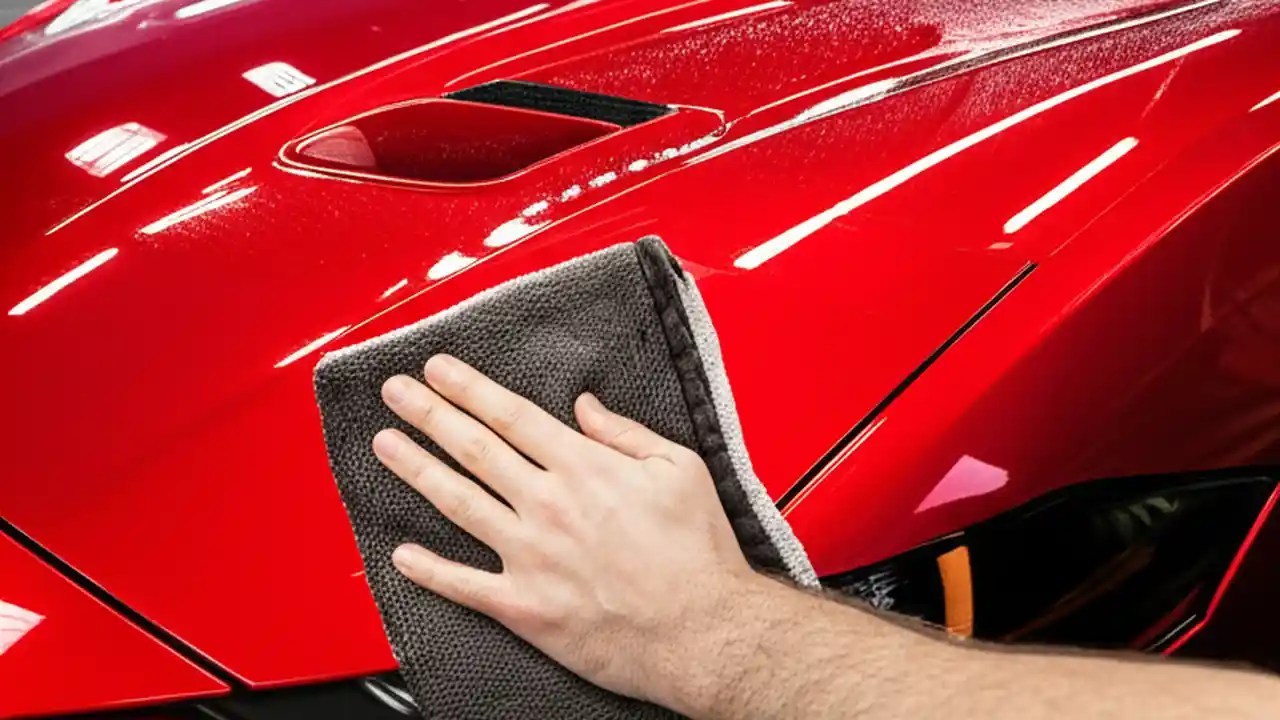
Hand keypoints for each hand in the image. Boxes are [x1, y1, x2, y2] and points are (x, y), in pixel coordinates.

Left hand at [371, 354, 762, 707]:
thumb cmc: (699, 555)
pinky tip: (401, 554)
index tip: (438, 369)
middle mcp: (549, 505)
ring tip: (385, 445)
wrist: (703, 631)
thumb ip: (625, 435)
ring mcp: (530, 556)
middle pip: (474, 448)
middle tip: (396, 392)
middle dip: (429, 414)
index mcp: (584, 469)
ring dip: (416, 469)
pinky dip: (429, 570)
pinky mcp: (525, 607)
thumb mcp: (680, 470)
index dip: (469, 389)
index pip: (512, 416)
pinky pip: (464, 585)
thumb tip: (586, 407)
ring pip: (458, 503)